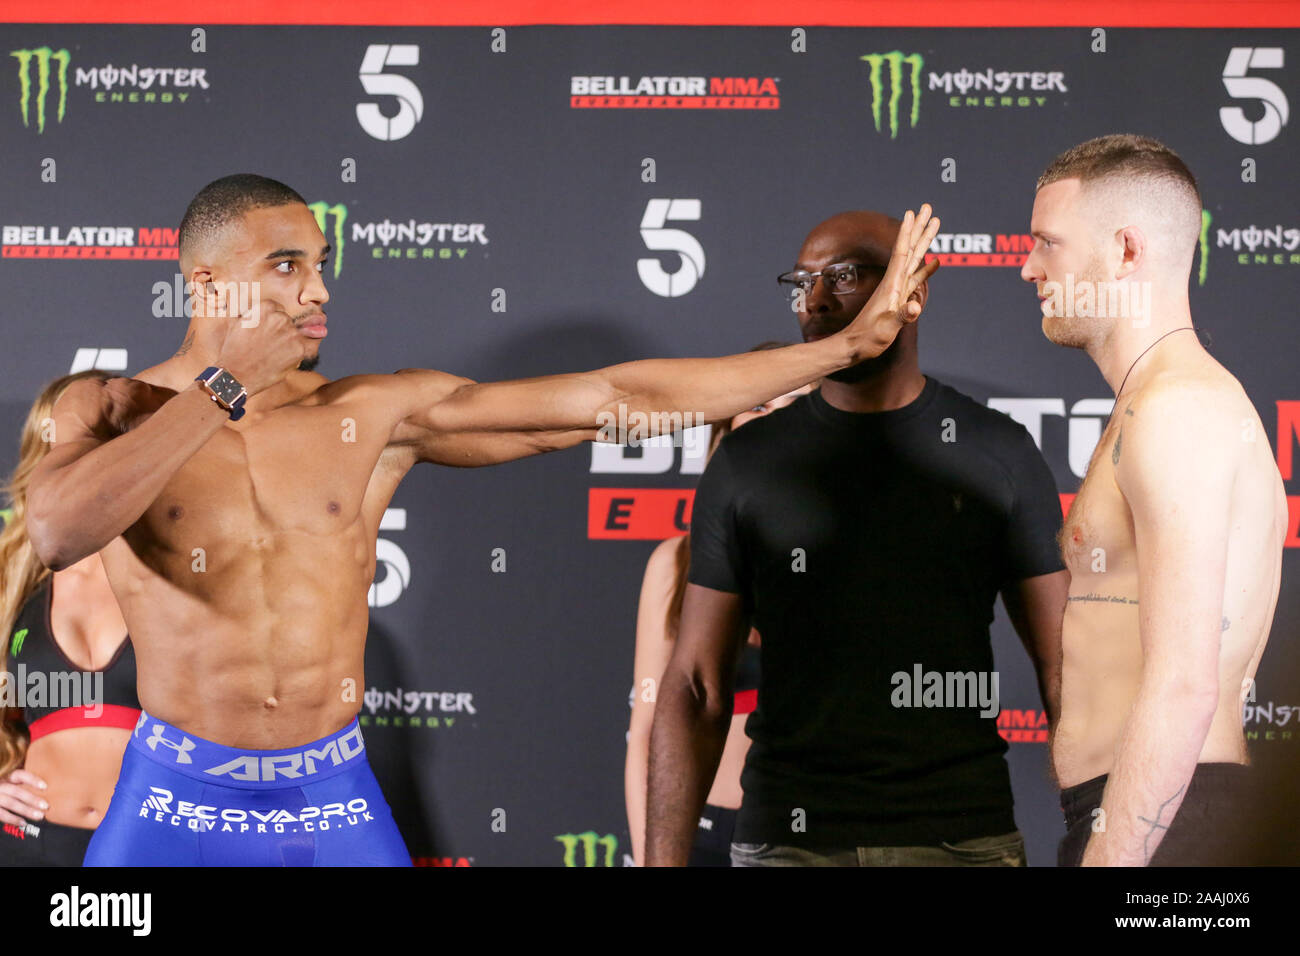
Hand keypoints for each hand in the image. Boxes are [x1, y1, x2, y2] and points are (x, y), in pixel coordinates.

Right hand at [0, 768, 48, 826]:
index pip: (19, 775)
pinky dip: (13, 819)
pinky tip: (24, 822)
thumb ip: (24, 783)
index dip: (32, 779)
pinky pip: (2, 814)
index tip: (45, 786)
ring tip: (39, 816)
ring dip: (26, 810)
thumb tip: (48, 786)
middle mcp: (0, 786)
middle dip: (32, 799)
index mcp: (7, 778)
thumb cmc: (5, 791)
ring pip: (11, 803)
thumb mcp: (11, 783)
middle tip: (46, 806)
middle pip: (17, 791)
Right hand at [212, 292, 309, 396]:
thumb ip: (253, 314)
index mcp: (265, 308)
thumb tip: (262, 311)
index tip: (266, 330)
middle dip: (280, 331)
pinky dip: (292, 356)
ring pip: (294, 335)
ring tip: (270, 355)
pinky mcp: (299, 349)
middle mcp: (280, 318)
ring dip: (287, 343)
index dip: (271, 321)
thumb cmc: (234, 351)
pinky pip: (300, 349)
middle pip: (287, 321)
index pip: (277, 308)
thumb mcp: (238, 324)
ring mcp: (292, 334)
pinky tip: (277, 362)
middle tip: (267, 345)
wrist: (236, 375)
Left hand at [843, 204, 941, 359]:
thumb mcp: (887, 328)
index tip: (913, 212)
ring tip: (934, 224)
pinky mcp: (900, 299)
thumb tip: (915, 306)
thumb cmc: (868, 338)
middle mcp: (895, 282)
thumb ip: (903, 316)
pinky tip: (936, 261)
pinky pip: (916, 278)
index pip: (902, 252)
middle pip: (910, 248)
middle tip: (928, 207)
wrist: (854, 346)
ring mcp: (898, 289)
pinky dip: (926, 268)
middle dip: (920, 228)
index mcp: (892, 284)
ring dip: (924, 241)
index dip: (907, 232)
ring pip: (915, 259)